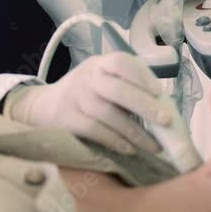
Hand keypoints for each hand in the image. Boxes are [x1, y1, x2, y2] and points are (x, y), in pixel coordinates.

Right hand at [3, 52, 174, 154]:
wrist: (44, 107)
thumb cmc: (86, 94)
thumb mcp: (102, 80)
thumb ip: (127, 87)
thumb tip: (164, 107)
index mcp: (100, 64)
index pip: (121, 62)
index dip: (141, 76)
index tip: (159, 92)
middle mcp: (86, 78)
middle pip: (116, 89)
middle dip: (144, 105)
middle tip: (166, 121)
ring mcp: (74, 98)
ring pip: (106, 114)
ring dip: (133, 131)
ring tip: (153, 145)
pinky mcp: (66, 119)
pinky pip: (93, 130)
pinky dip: (114, 141)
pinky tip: (129, 149)